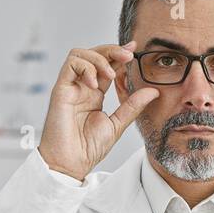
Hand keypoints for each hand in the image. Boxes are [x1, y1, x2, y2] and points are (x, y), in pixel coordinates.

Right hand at [37, 41, 158, 180]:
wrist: (71, 164)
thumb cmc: (88, 148)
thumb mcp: (117, 124)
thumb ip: (133, 106)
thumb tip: (153, 91)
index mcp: (94, 94)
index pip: (106, 66)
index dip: (119, 54)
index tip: (135, 49)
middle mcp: (81, 87)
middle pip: (94, 54)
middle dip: (112, 50)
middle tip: (129, 55)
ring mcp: (70, 87)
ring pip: (80, 54)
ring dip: (98, 58)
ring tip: (112, 74)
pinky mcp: (60, 90)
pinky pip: (70, 65)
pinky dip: (85, 67)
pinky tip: (94, 81)